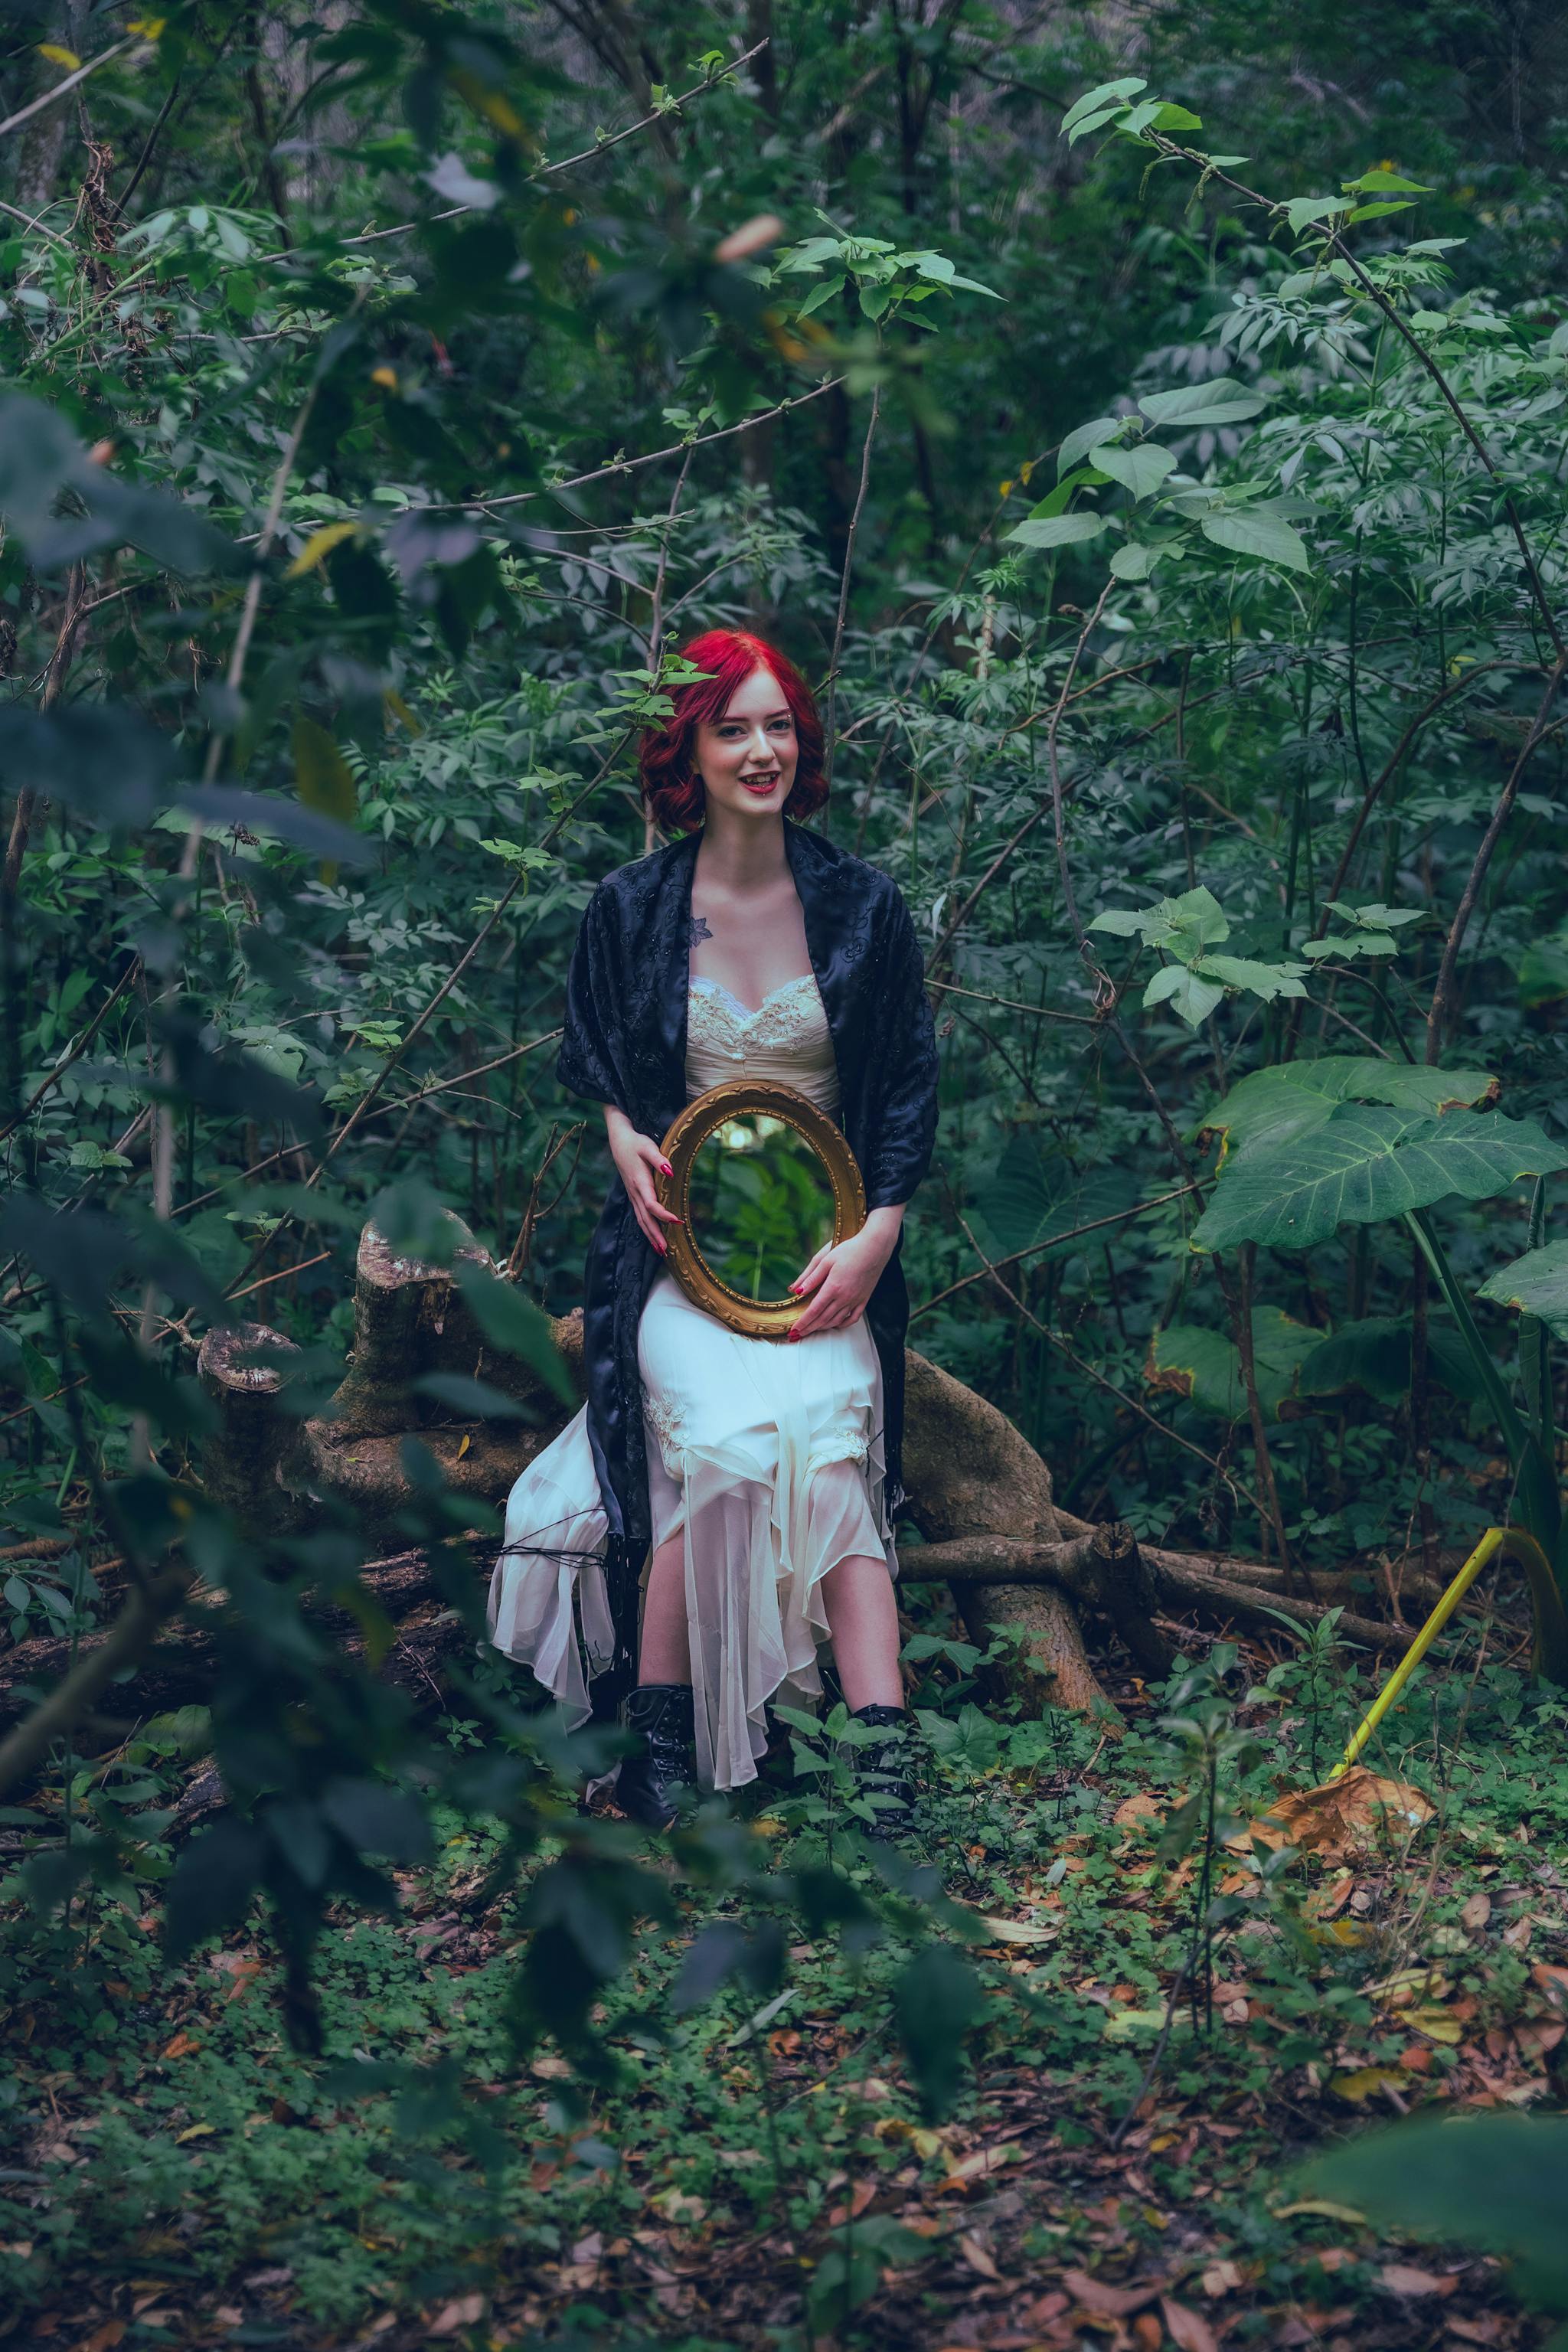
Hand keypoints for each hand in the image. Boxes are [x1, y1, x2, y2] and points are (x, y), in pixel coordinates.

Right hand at [604, 1106, 680, 1255]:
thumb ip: (659, 1159)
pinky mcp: (633, 1195)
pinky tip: (652, 1237)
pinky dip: (646, 1228)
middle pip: (645, 1218)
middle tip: (666, 1250)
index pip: (652, 1204)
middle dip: (655, 1235)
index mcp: (640, 1182)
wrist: (618, 1140)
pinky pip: (639, 1215)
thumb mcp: (648, 1147)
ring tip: (661, 1251)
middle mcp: (635, 1192)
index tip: (678, 1221)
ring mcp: (632, 1195)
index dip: (663, 1214)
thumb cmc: (635, 1143)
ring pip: (641, 1219)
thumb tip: (670, 1172)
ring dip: (650, 1235)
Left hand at [787, 1207, 903, 1340]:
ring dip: (822, 1328)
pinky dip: (842, 1324)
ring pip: (836, 1321)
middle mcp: (844, 1298)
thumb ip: (811, 1277)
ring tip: (811, 1330)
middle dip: (808, 1329)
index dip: (802, 1323)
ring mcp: (855, 1300)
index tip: (793, 1332)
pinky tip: (835, 1325)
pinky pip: (852, 1318)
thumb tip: (796, 1291)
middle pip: (822, 1320)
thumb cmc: (850, 1250)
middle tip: (797, 1336)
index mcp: (832, 1288)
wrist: (875, 1247)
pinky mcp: (864, 1299)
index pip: (813, 1311)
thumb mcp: (826, 1260)